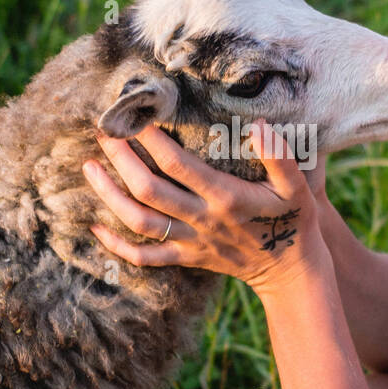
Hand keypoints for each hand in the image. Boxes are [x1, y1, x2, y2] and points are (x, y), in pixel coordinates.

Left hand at [82, 117, 327, 294]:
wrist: (291, 272)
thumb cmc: (293, 220)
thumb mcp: (298, 187)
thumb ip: (280, 157)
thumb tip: (258, 125)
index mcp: (226, 197)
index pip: (178, 165)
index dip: (152, 140)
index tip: (136, 116)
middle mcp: (203, 219)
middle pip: (149, 190)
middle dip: (121, 160)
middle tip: (104, 132)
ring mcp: (191, 242)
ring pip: (139, 222)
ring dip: (109, 195)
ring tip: (89, 168)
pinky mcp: (186, 258)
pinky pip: (144, 257)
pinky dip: (117, 245)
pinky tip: (96, 227)